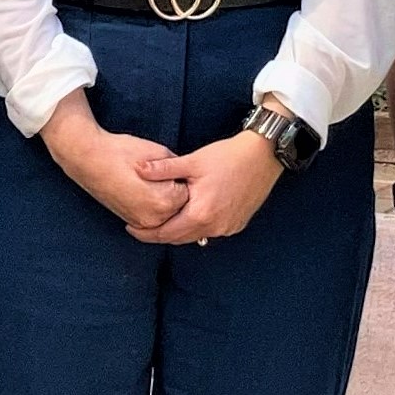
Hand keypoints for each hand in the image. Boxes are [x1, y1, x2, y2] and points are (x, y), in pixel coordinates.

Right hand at [41, 96, 187, 231]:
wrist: (88, 158)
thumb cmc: (121, 152)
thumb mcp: (158, 152)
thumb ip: (177, 167)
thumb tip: (187, 175)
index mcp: (163, 201)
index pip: (189, 193)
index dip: (183, 178)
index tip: (174, 170)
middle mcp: (154, 218)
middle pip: (180, 207)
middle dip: (176, 192)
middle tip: (163, 176)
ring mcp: (141, 222)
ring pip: (167, 214)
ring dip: (165, 201)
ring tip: (151, 182)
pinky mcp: (130, 221)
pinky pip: (153, 218)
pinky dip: (154, 206)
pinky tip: (144, 190)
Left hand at [128, 131, 283, 244]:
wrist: (263, 156)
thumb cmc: (228, 156)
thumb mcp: (192, 161)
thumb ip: (164, 169)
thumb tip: (138, 169)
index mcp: (200, 214)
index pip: (165, 233)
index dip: (145, 233)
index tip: (130, 227)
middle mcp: (215, 227)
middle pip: (179, 238)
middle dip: (159, 234)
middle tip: (141, 227)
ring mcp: (227, 228)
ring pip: (195, 237)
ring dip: (178, 231)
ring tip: (161, 222)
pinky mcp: (237, 225)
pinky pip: (210, 232)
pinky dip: (196, 228)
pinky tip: (188, 217)